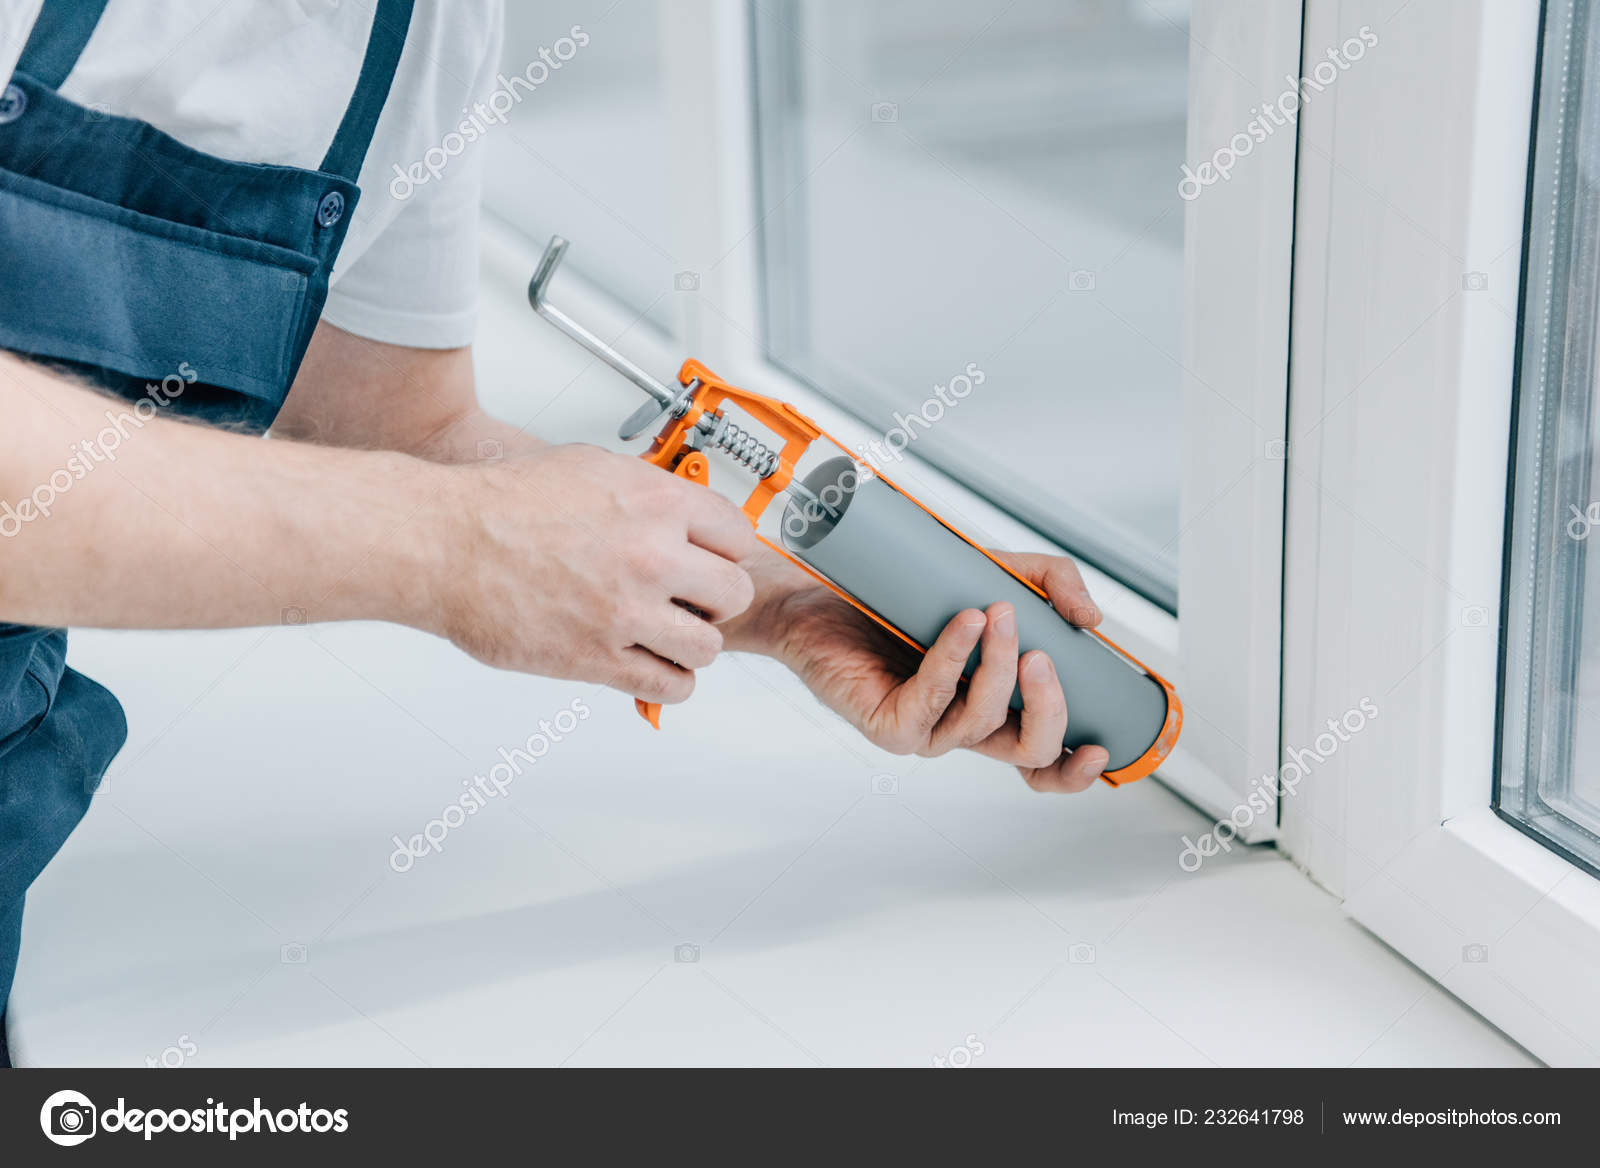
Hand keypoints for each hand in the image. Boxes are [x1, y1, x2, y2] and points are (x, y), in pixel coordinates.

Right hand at [433, 444, 756, 701]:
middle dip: (714, 599)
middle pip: (734, 593)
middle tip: (690, 600)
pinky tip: (649, 664)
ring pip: (708, 647)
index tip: (713, 561)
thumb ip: (646, 494)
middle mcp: (651, 556)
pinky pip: (670, 685)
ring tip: (664, 634)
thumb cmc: (500, 505)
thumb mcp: (590, 469)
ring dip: (690, 643)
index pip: (739, 536)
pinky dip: (667, 681)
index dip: (725, 551)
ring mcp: (627, 611)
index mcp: (654, 503)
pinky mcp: (598, 658)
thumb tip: (681, 512)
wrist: (444, 543)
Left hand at [727, 549, 1110, 791]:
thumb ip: (1052, 584)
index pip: (1042, 762)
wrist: (821, 589)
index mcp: (994, 708)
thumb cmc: (905, 591)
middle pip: (1029, 754)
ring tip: (998, 612)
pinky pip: (931, 700)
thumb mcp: (995, 572)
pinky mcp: (887, 723)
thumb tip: (1092, 620)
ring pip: (983, 723)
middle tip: (1042, 654)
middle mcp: (963, 727)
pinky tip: (966, 622)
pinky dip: (954, 658)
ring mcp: (926, 730)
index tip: (1102, 747)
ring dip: (1000, 667)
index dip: (1074, 770)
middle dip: (1049, 709)